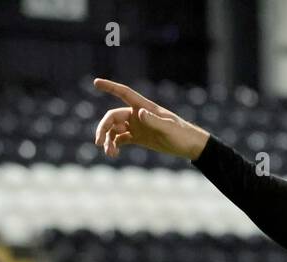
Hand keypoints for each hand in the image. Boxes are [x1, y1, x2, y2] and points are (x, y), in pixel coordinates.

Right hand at [92, 78, 208, 160]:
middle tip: (98, 142)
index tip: (96, 82)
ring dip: (109, 140)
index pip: (124, 93)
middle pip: (113, 117)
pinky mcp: (139, 137)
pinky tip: (114, 154)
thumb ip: (153, 121)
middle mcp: (138, 115)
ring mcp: (137, 126)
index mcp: (144, 107)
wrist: (190, 147)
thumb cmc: (182, 134)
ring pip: (115, 129)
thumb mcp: (169, 129)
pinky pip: (121, 139)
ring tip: (110, 154)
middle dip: (103, 128)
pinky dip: (115, 145)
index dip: (110, 87)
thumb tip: (139, 113)